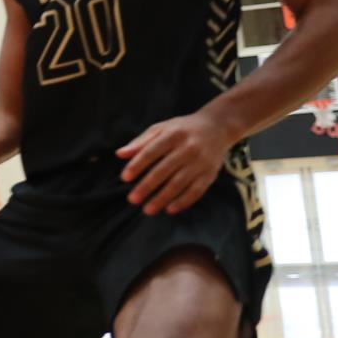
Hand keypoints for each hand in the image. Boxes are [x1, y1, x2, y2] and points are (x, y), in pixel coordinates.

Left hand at [116, 112, 230, 215]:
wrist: (217, 128)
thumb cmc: (182, 129)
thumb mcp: (161, 128)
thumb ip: (140, 142)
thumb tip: (119, 154)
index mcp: (172, 135)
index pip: (151, 152)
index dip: (137, 165)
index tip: (125, 178)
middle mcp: (187, 148)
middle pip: (164, 170)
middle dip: (147, 186)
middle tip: (133, 199)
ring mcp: (200, 162)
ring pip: (179, 183)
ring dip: (162, 198)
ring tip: (148, 209)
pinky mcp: (210, 174)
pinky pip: (196, 191)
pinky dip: (183, 202)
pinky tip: (170, 210)